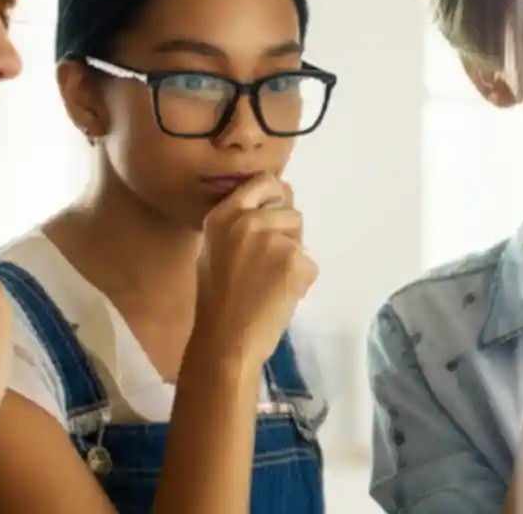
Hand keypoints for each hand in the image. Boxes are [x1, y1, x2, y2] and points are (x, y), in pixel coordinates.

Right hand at [192, 173, 316, 370]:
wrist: (226, 340)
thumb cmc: (217, 301)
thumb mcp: (213, 250)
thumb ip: (237, 224)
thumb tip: (271, 202)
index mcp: (223, 216)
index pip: (263, 182)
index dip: (277, 193)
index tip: (279, 206)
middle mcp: (248, 221)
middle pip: (290, 211)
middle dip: (287, 234)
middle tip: (268, 265)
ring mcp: (273, 240)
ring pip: (301, 239)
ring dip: (294, 258)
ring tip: (270, 283)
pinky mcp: (295, 262)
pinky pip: (309, 264)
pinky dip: (301, 281)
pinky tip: (280, 297)